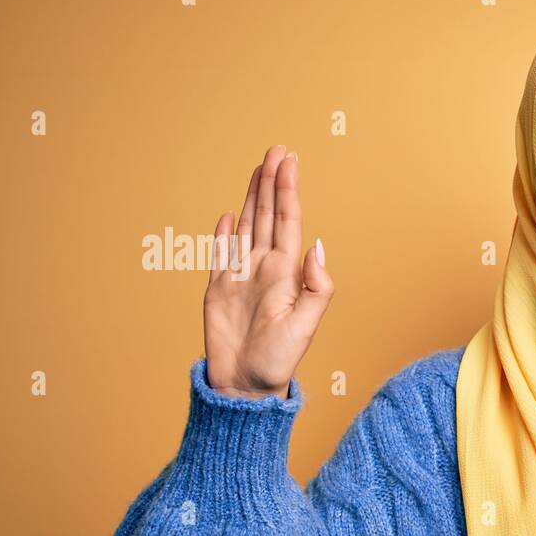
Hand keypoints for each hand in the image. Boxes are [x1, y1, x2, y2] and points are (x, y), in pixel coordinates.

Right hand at [204, 144, 333, 398]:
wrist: (247, 385)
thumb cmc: (279, 361)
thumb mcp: (305, 325)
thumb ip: (316, 287)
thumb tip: (316, 248)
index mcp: (287, 272)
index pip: (288, 221)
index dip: (288, 190)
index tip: (290, 161)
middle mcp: (265, 268)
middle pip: (267, 215)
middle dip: (272, 182)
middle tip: (277, 149)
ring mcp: (241, 277)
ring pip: (247, 226)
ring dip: (252, 196)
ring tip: (259, 168)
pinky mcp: (218, 290)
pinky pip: (221, 254)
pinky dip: (224, 233)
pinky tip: (230, 213)